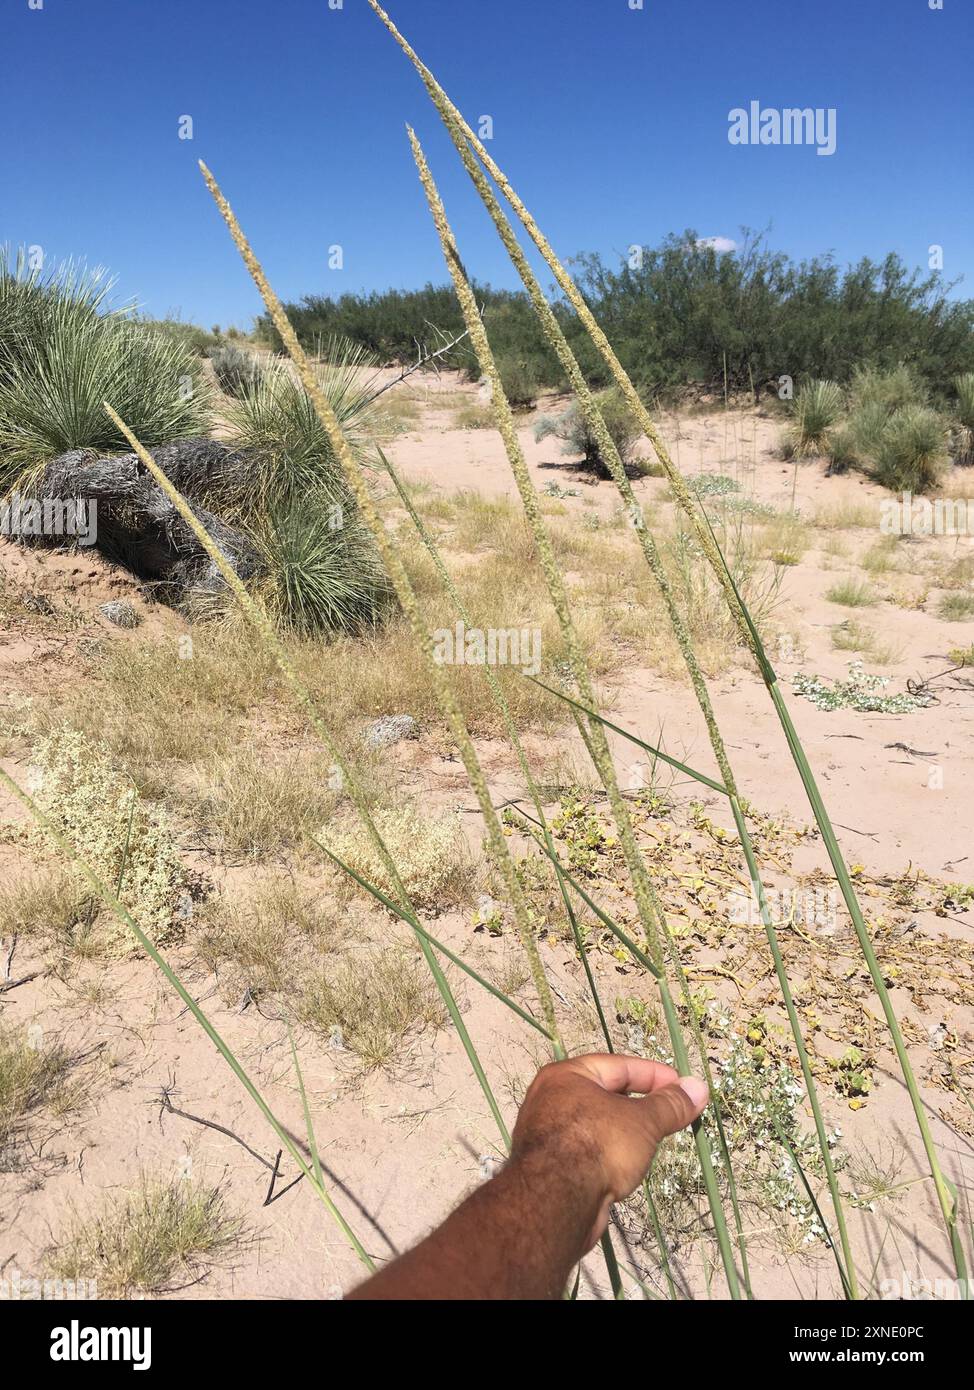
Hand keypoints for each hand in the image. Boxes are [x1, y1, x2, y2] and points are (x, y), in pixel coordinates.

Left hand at [511, 1053, 709, 1251]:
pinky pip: (588, 1151)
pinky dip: (610, 1154)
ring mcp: (548, 1134)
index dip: (655, 1075)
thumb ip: (669, 1105)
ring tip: (653, 1142)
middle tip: (672, 1114)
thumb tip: (698, 1088)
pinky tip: (626, 1168)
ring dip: (627, 1132)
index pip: (619, 1066)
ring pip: (598, 1126)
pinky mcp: (551, 1167)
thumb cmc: (596, 1146)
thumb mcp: (642, 1121)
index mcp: (567, 1076)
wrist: (554, 1204)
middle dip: (641, 1105)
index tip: (682, 1087)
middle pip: (606, 1095)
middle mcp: (551, 1100)